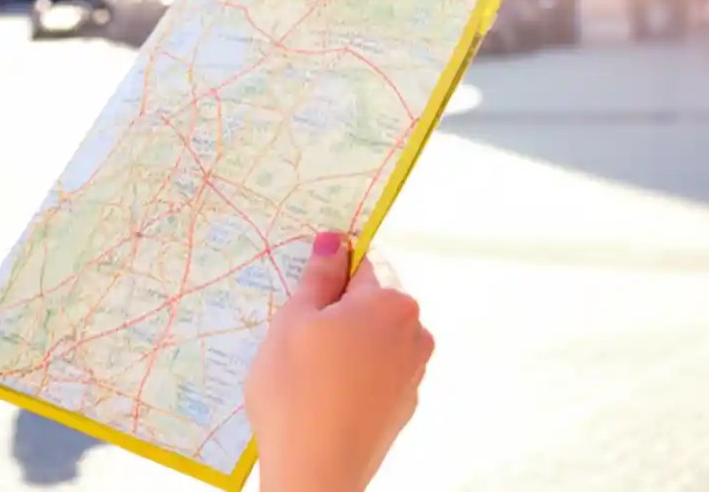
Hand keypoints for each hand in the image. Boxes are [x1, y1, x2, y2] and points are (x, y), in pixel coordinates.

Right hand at [246, 232, 433, 491]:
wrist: (316, 471)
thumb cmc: (297, 390)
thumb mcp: (294, 320)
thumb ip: (318, 276)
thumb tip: (334, 240)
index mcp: (391, 303)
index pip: (357, 268)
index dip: (325, 280)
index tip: (302, 300)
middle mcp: (414, 334)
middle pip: (368, 306)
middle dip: (334, 316)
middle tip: (296, 340)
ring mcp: (412, 374)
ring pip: (371, 342)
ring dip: (343, 348)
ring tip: (306, 374)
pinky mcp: (403, 408)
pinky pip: (374, 376)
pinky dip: (352, 379)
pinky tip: (322, 398)